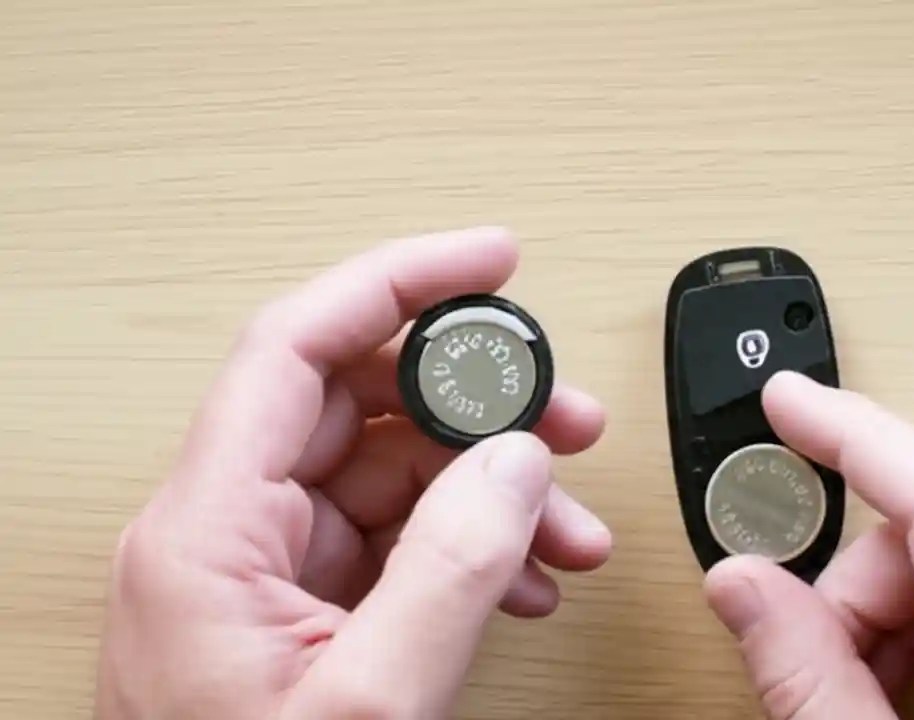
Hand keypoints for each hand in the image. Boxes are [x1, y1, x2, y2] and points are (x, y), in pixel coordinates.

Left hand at [95, 228, 612, 719]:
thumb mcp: (370, 706)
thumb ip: (452, 569)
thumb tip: (519, 459)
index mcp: (206, 531)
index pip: (297, 346)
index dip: (399, 284)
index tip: (489, 261)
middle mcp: (225, 532)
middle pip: (361, 406)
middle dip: (478, 402)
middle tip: (567, 413)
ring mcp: (263, 571)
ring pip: (394, 474)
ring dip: (492, 486)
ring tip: (571, 527)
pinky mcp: (299, 609)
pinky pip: (395, 539)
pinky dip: (470, 546)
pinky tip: (525, 580)